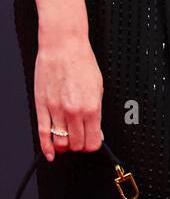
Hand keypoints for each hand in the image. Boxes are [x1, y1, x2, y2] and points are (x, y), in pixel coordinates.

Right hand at [34, 31, 103, 160]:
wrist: (63, 46)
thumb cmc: (81, 61)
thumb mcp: (98, 87)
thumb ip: (97, 111)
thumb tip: (97, 130)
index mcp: (91, 106)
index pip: (93, 141)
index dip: (93, 144)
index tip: (93, 141)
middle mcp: (73, 111)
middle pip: (77, 145)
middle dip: (80, 145)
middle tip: (81, 138)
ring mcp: (56, 110)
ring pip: (60, 143)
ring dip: (65, 145)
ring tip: (68, 139)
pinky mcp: (42, 107)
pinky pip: (43, 134)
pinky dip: (46, 147)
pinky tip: (50, 152)